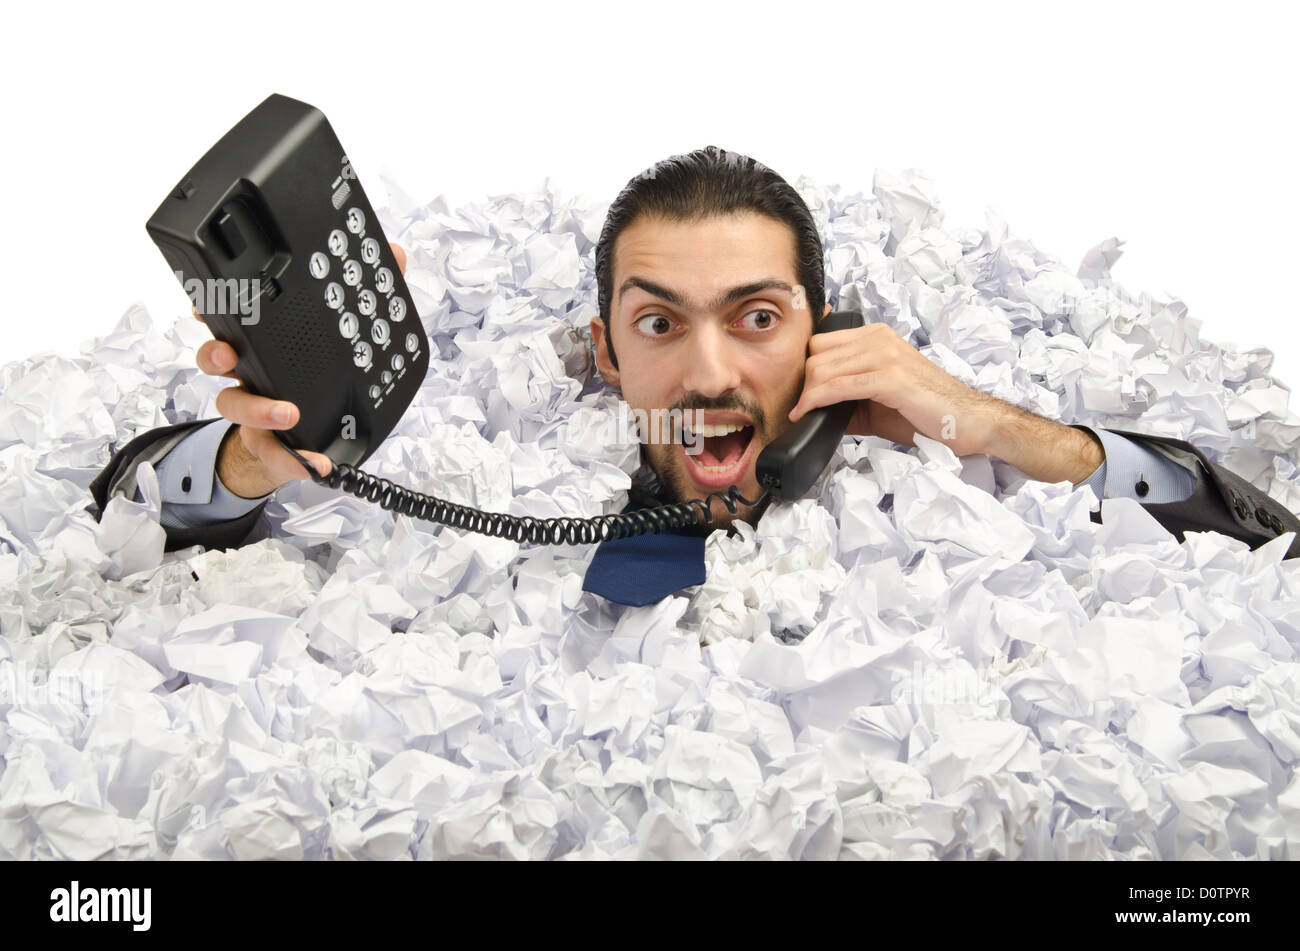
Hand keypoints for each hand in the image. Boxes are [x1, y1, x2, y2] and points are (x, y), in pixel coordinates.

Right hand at [195, 242, 407, 497]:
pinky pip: (274, 455)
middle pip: (218, 358)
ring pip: (234, 407)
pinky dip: (293, 462)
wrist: (317, 434)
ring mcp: (258, 408)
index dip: (213, 305)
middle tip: (229, 357)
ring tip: (287, 414)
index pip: (233, 316)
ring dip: (257, 410)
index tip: (207, 300)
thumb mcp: (357, 328)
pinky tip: (315, 464)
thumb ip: (375, 291)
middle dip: (217, 355)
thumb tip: (395, 254)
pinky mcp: (272, 443)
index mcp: (267, 340)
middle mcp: (253, 373)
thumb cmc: (327, 374)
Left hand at [786, 321, 1000, 456]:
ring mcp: (885, 355)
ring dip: (806, 395)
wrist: (967, 423)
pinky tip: (808, 414)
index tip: (798, 393)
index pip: (820, 342)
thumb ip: (847, 395)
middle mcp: (879, 338)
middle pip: (816, 353)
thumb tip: (811, 408)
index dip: (805, 369)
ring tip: (803, 414)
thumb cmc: (926, 413)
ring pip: (822, 368)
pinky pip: (838, 385)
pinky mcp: (890, 377)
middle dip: (802, 383)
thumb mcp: (878, 399)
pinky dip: (816, 401)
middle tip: (801, 409)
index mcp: (876, 336)